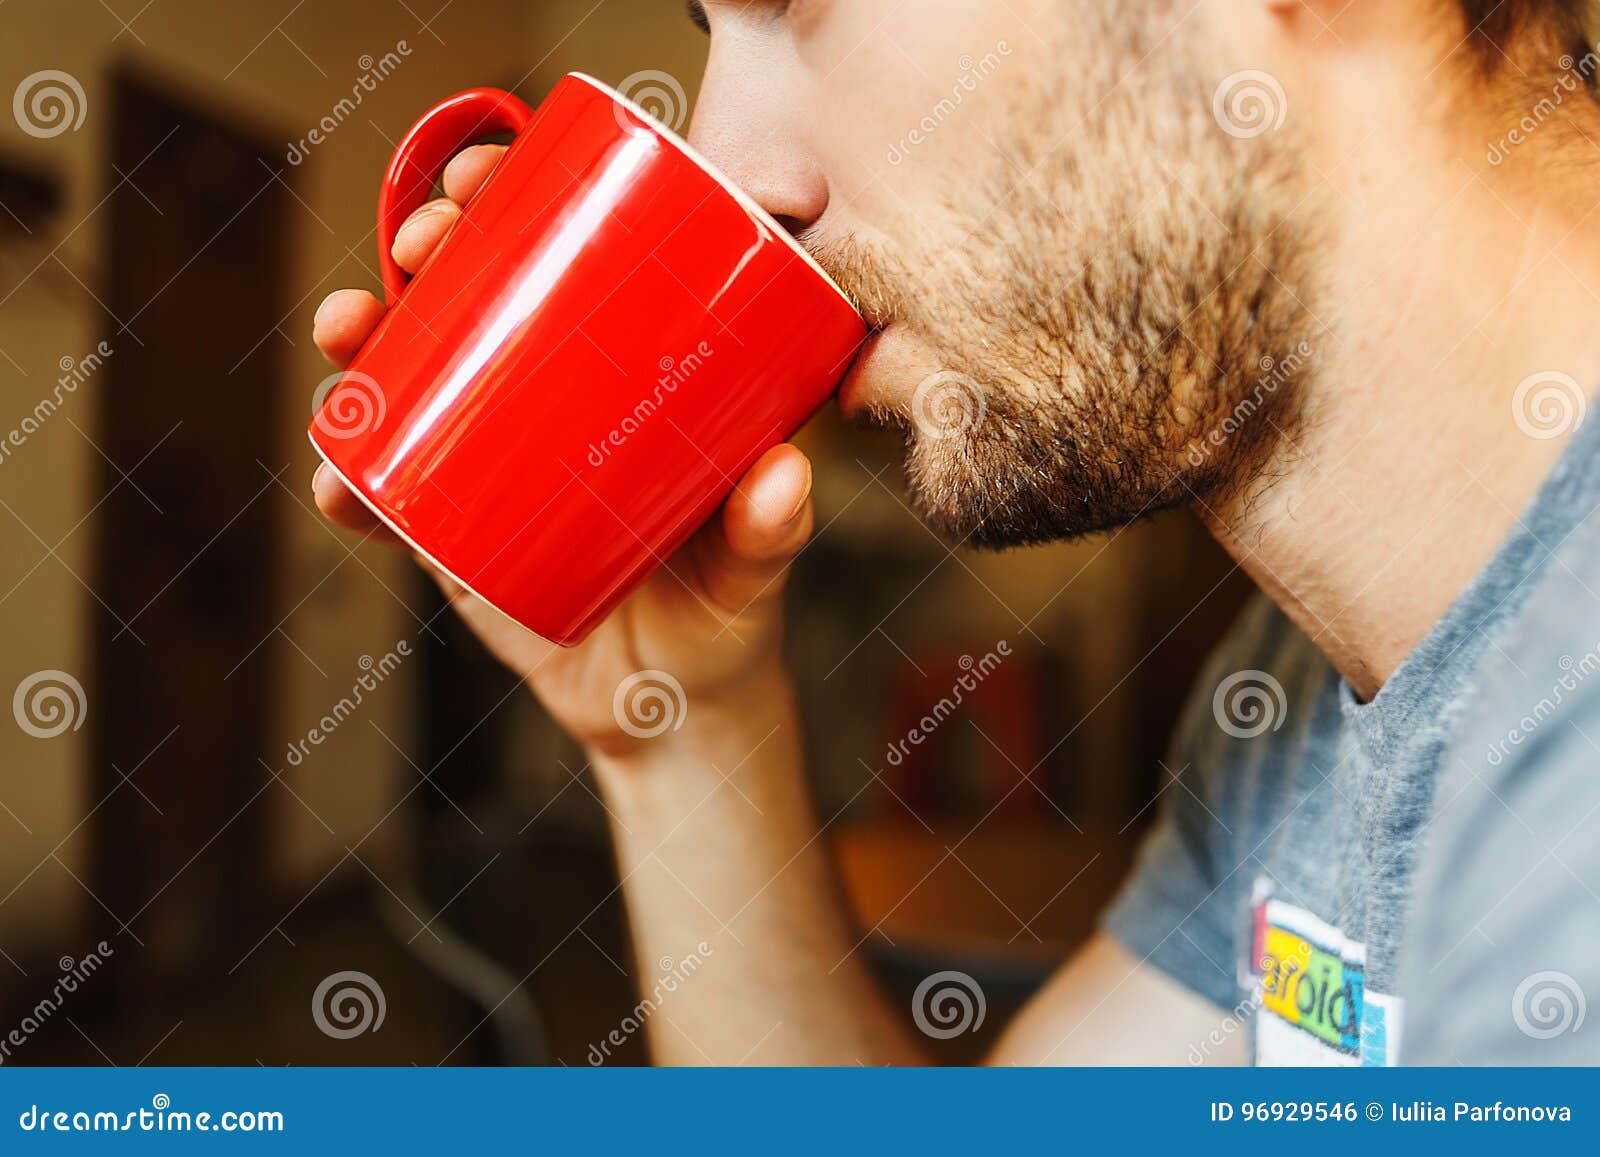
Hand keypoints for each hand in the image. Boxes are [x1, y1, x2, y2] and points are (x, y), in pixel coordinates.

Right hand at [311, 145, 810, 755]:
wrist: (666, 710)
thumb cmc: (724, 614)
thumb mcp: (754, 568)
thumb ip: (773, 530)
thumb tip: (782, 473)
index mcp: (624, 372)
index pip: (569, 258)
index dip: (517, 197)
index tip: (487, 174)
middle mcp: (550, 399)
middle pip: (476, 297)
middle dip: (429, 250)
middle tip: (420, 246)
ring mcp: (491, 461)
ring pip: (411, 380)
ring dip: (361, 343)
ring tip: (347, 333)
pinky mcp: (450, 533)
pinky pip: (385, 497)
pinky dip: (349, 483)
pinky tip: (332, 479)